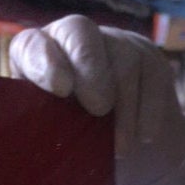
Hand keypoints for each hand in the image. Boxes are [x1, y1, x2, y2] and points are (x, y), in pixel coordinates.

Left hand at [9, 16, 184, 184]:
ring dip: (124, 106)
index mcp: (37, 58)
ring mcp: (116, 44)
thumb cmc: (82, 147)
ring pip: (123, 58)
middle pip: (79, 31)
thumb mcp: (59, 139)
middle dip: (89, 67)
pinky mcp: (149, 59)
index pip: (31, 46)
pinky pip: (152, 76)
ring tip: (120, 147)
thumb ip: (49, 128)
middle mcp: (74, 39)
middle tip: (97, 108)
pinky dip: (149, 109)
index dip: (43, 61)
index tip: (59, 89)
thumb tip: (45, 136)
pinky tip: (145, 137)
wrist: (131, 153)